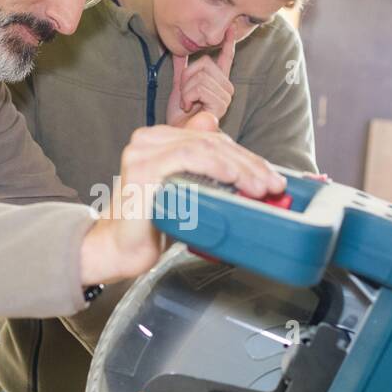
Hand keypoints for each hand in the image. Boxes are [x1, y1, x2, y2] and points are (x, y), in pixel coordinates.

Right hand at [80, 124, 284, 284]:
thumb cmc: (152, 225)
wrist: (118, 250)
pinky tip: (233, 177)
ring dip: (239, 166)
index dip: (247, 156)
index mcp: (160, 141)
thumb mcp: (188, 194)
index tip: (270, 176)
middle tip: (273, 184)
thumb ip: (206, 170)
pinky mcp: (142, 168)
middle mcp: (149, 140)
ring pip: (204, 147)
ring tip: (259, 186)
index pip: (213, 140)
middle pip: (212, 142)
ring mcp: (144, 152)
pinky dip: (214, 165)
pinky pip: (186, 158)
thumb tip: (233, 155)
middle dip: (249, 163)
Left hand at [167, 25, 235, 125]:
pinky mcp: (221, 104)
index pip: (226, 58)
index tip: (230, 28)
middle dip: (187, 77)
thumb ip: (182, 69)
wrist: (180, 132)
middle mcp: (226, 88)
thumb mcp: (180, 86)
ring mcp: (226, 97)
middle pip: (205, 62)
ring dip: (186, 90)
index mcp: (218, 81)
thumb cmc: (181, 114)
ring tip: (187, 103)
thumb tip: (179, 51)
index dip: (228, 42)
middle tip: (185, 96)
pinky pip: (199, 88)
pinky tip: (190, 108)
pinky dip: (188, 97)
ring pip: (201, 75)